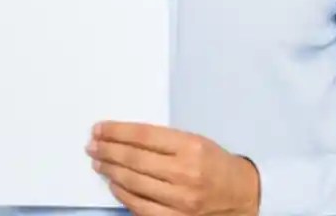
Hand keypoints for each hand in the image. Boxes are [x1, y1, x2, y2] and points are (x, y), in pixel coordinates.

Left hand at [87, 121, 259, 215]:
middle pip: (133, 159)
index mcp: (191, 147)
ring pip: (133, 183)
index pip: (143, 136)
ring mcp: (180, 200)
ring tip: (98, 162)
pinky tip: (113, 184)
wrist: (243, 195)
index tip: (99, 129)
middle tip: (92, 145)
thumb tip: (122, 137)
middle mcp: (185, 173)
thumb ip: (162, 140)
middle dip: (107, 150)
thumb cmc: (216, 164)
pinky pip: (139, 206)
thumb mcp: (195, 141)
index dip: (116, 132)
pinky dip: (122, 194)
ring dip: (110, 171)